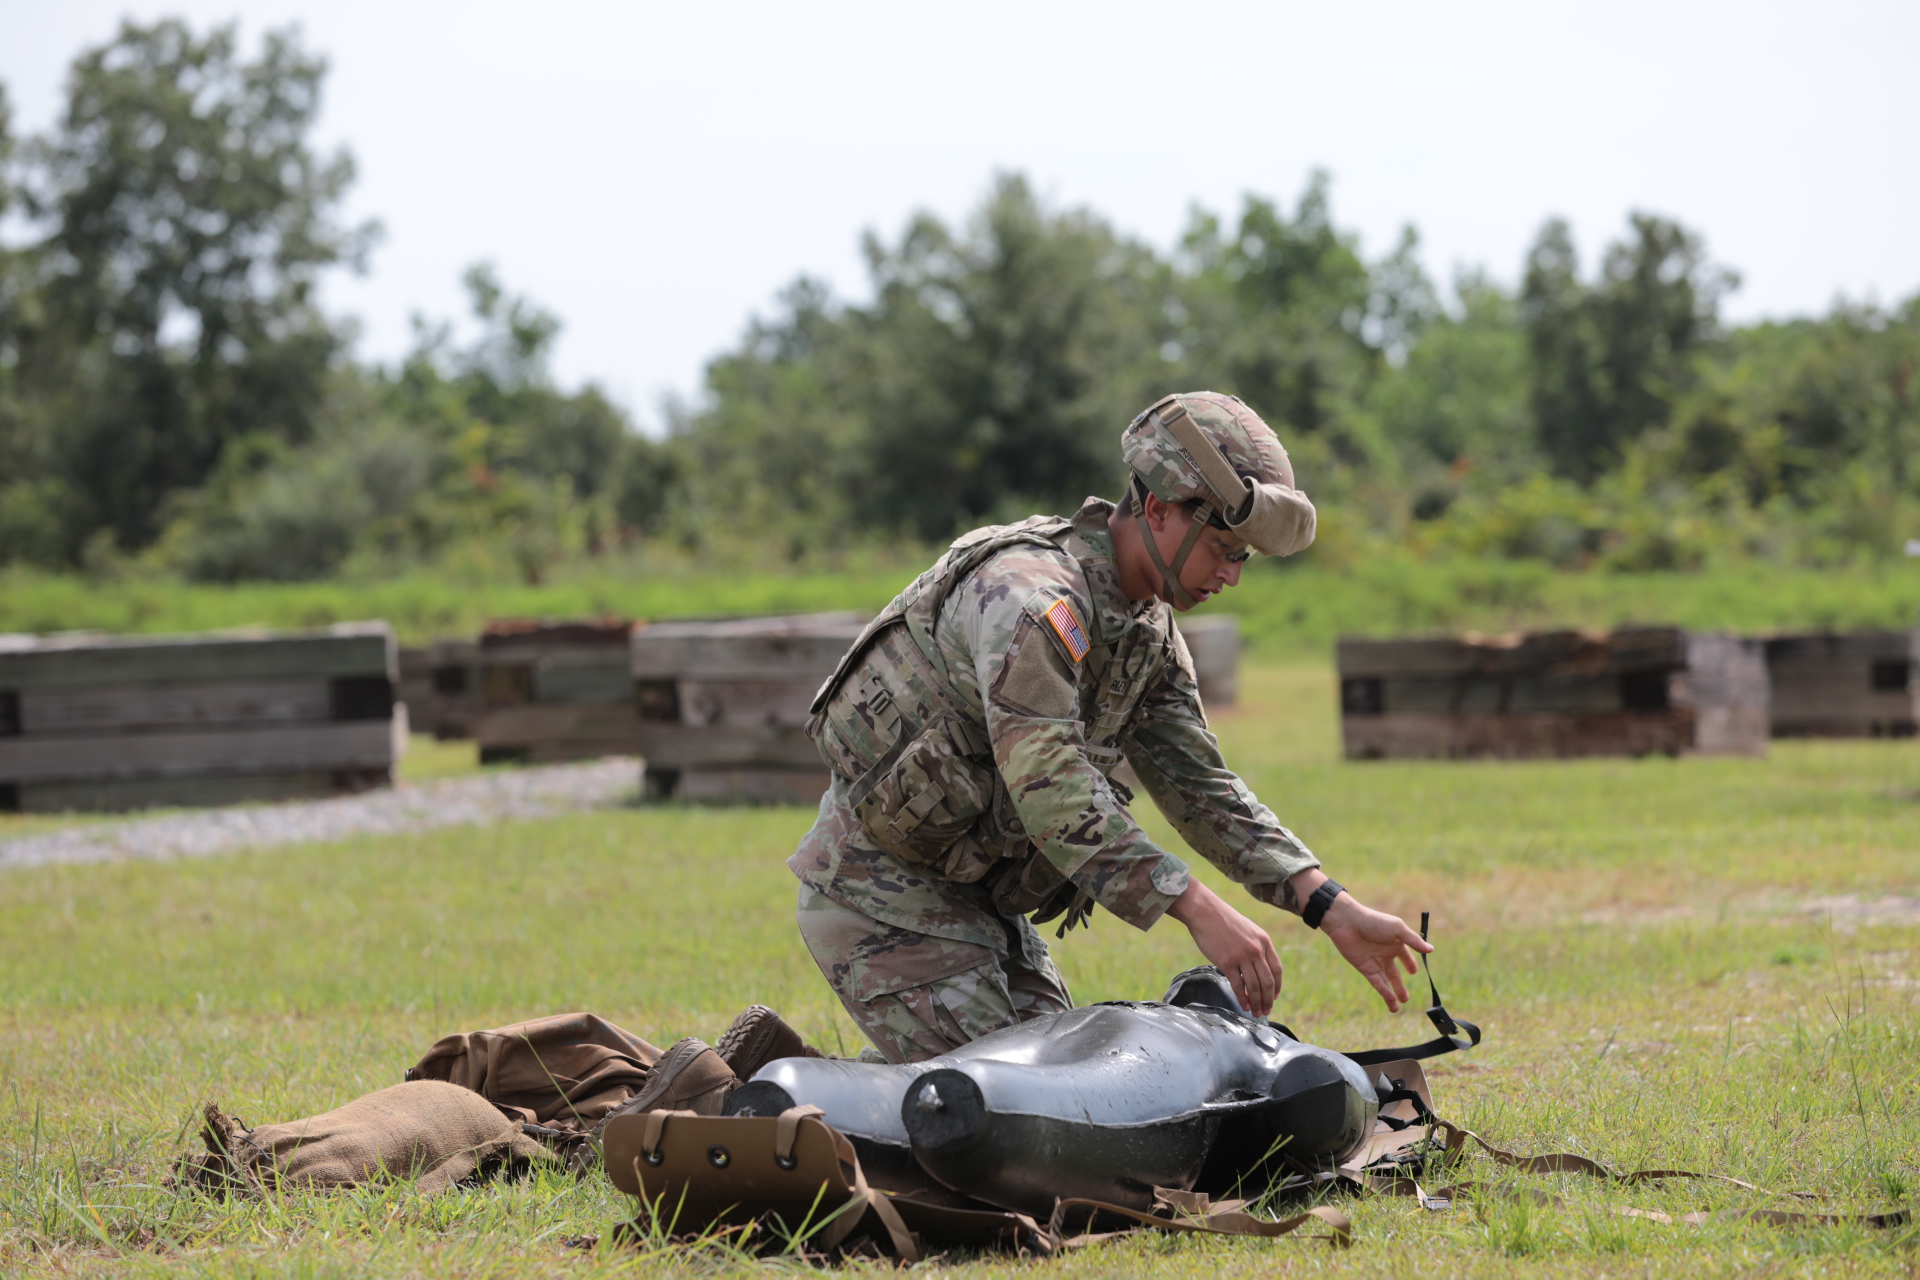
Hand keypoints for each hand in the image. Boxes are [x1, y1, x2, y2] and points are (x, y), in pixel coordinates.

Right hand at [1166, 878, 1280, 1016]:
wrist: (1206, 912)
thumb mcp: (1249, 930)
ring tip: (1255, 1012)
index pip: (1277, 969)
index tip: (1274, 997)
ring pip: (1254, 986)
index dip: (1277, 987)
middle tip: (1265, 1011)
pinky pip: (1238, 985)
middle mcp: (1256, 950)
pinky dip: (1241, 998)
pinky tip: (1242, 1005)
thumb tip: (1259, 968)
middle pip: (1268, 981)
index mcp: (1264, 941)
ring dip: (1256, 1002)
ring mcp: (1242, 956)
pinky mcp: (1227, 962)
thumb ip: (1257, 946)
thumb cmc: (1224, 921)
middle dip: (1268, 1000)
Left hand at [1318, 893, 1431, 1012]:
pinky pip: (1377, 983)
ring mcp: (1375, 962)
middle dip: (1400, 986)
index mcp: (1394, 942)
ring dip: (1392, 994)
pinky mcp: (1365, 968)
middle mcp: (1385, 953)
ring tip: (1398, 1007)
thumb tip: (1430, 950)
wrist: (1348, 923)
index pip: (1405, 956)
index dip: (1410, 964)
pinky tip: (1392, 1002)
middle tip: (1406, 999)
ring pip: (1386, 982)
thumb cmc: (1374, 922)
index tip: (1414, 972)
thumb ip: (1414, 941)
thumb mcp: (1398, 929)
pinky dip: (1385, 993)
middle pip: (1395, 974)